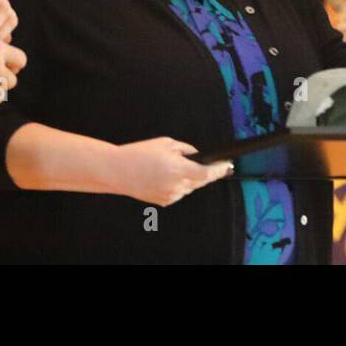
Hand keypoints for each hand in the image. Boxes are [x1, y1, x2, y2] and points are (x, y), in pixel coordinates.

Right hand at [110, 137, 233, 206]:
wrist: (117, 171)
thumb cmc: (140, 154)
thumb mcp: (166, 143)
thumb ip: (185, 149)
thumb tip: (196, 155)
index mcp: (179, 169)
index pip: (206, 174)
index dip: (220, 170)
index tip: (228, 166)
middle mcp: (176, 186)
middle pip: (200, 182)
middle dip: (204, 173)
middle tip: (206, 163)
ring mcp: (170, 196)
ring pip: (188, 188)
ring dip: (189, 179)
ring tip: (173, 167)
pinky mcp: (163, 202)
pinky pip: (178, 193)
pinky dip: (177, 185)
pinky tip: (165, 177)